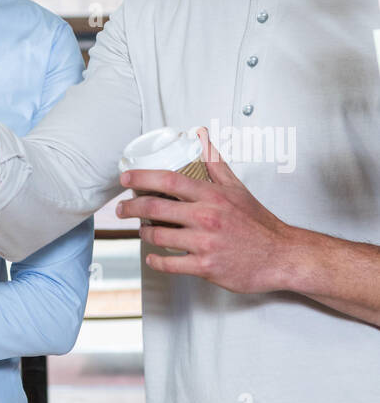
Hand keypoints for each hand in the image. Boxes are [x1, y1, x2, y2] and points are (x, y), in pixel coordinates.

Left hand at [115, 126, 296, 292]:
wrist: (280, 255)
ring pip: (159, 236)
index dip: (142, 177)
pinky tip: (152, 257)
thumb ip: (215, 162)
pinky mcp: (206, 266)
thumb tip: (201, 136)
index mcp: (211, 195)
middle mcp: (206, 217)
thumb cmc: (257, 222)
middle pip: (155, 208)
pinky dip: (156, 261)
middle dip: (131, 207)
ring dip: (143, 234)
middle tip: (122, 208)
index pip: (168, 179)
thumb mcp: (236, 187)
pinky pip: (170, 264)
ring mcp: (205, 243)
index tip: (126, 178)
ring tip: (141, 231)